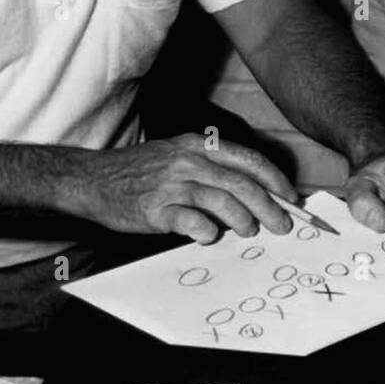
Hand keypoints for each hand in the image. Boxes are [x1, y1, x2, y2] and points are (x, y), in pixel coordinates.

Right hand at [76, 135, 297, 243]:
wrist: (95, 179)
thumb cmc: (140, 171)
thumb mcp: (177, 155)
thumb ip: (210, 170)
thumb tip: (250, 195)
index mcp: (198, 145)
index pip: (248, 159)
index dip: (274, 179)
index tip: (290, 197)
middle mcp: (189, 161)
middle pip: (241, 183)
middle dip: (269, 206)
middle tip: (281, 225)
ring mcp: (172, 184)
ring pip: (222, 200)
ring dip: (243, 220)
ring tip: (250, 232)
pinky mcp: (155, 208)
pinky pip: (189, 220)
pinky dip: (206, 231)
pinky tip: (210, 238)